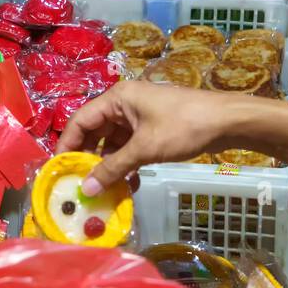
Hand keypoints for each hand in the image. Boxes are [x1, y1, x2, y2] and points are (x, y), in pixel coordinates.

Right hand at [56, 81, 247, 193]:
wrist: (229, 122)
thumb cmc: (184, 127)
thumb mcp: (145, 149)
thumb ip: (113, 169)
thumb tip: (86, 189)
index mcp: (117, 98)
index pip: (79, 120)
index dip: (66, 145)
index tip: (59, 170)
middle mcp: (124, 104)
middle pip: (94, 132)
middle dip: (87, 158)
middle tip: (79, 183)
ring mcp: (139, 116)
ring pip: (112, 142)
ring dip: (108, 165)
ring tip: (103, 188)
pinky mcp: (152, 128)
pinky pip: (129, 147)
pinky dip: (125, 164)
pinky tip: (128, 184)